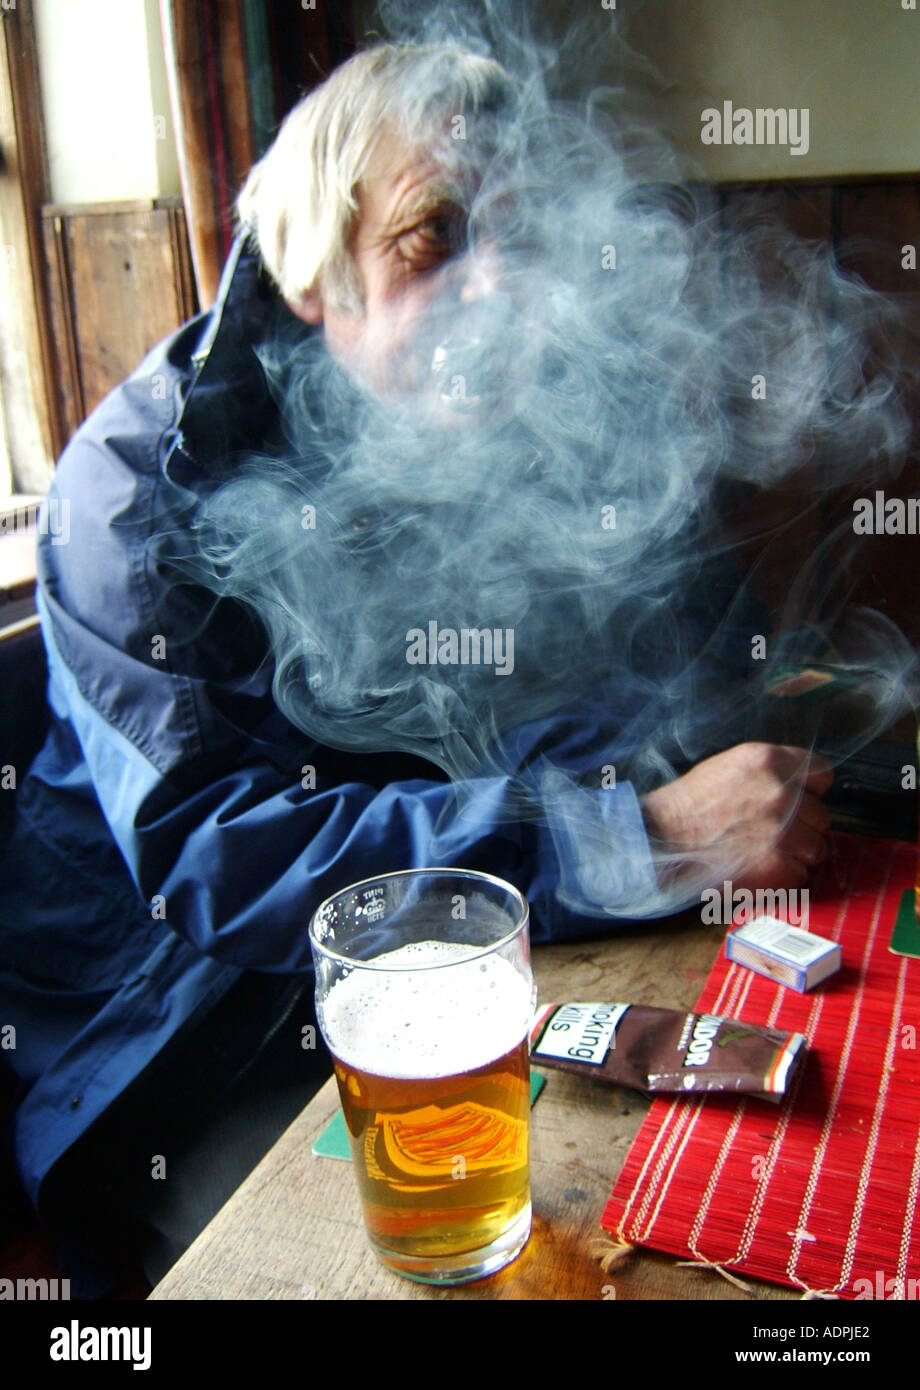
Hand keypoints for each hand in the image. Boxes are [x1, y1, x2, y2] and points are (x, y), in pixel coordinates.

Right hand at [640, 742, 832, 891]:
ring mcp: (784, 832)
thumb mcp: (728, 767)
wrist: (663, 841)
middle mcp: (782, 793)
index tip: (802, 800)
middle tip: (775, 833)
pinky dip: (785, 876)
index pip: (823, 773)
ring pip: (817, 847)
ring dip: (798, 853)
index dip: (811, 789)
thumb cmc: (689, 806)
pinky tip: (759, 868)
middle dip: (804, 826)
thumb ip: (769, 772)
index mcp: (769, 762)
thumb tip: (798, 785)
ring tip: (767, 853)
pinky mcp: (779, 867)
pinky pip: (801, 874)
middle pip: (822, 814)